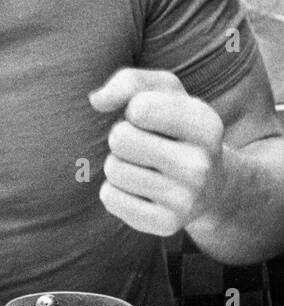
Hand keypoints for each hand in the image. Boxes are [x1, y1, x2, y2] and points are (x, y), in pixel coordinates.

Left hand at [89, 68, 226, 235]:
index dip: (133, 110)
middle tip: (143, 146)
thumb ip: (129, 81)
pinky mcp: (166, 224)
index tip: (149, 118)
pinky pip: (110, 198)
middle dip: (121, 138)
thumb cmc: (173, 127)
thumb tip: (98, 101)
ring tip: (144, 167)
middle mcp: (202, 163)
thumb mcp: (162, 92)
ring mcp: (187, 199)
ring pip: (113, 170)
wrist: (208, 184)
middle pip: (120, 139)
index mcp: (206, 124)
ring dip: (118, 165)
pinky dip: (114, 191)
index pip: (139, 108)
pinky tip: (139, 190)